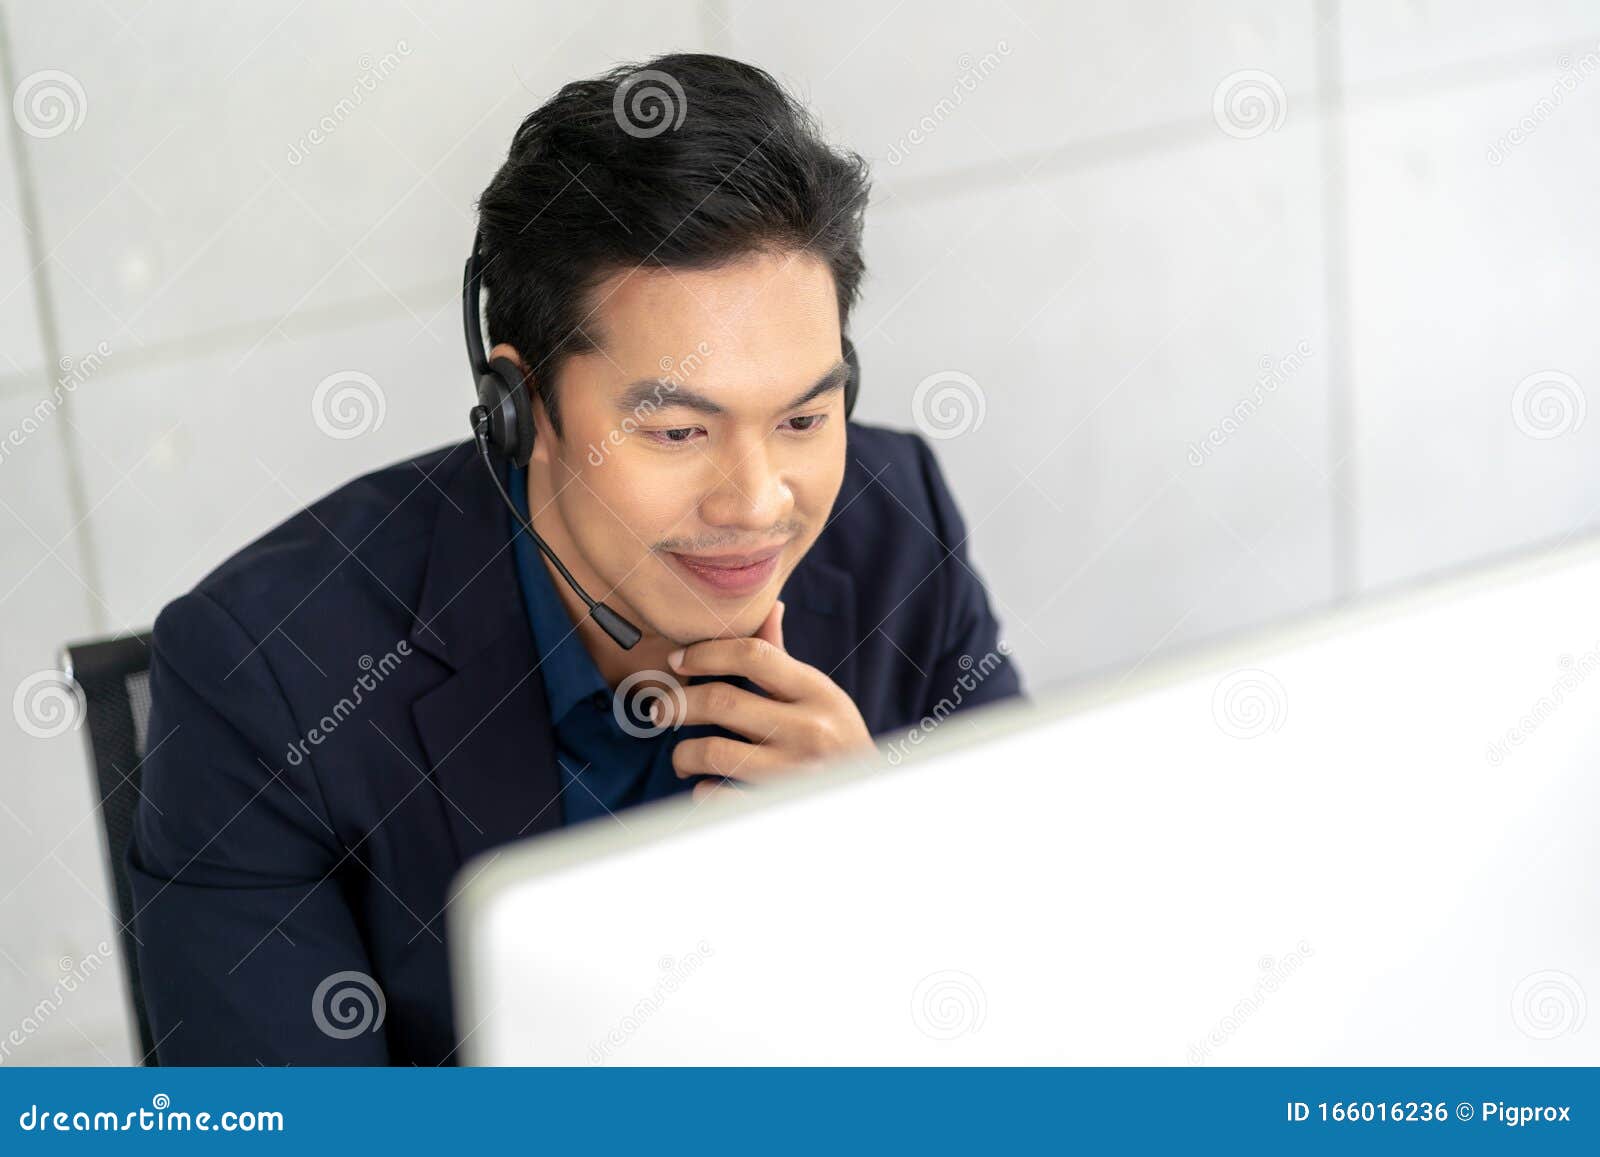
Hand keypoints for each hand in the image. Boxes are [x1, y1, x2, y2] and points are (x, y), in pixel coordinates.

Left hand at [657, 600, 873, 800]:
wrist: (869, 800)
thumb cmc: (837, 740)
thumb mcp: (821, 695)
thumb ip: (784, 658)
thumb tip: (770, 607)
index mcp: (816, 692)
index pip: (753, 654)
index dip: (706, 653)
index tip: (678, 661)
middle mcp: (808, 729)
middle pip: (721, 700)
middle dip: (676, 702)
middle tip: (660, 710)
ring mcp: (793, 772)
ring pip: (711, 751)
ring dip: (681, 753)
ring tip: (681, 757)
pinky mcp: (777, 806)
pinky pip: (718, 797)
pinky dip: (702, 792)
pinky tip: (706, 787)